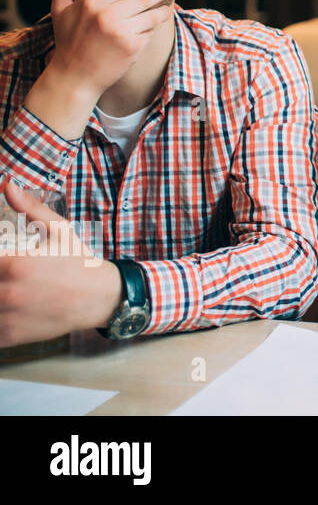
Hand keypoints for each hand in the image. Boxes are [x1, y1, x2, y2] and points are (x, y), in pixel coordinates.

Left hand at [0, 180, 121, 345]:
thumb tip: (7, 185)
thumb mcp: (59, 230)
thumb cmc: (80, 261)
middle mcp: (8, 291)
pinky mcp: (10, 336)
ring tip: (6, 288)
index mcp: (16, 263)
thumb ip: (29, 208)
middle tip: (5, 273)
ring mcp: (8, 317)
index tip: (1, 259)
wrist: (102, 298)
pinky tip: (7, 307)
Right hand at [45, 0, 175, 99]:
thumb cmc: (69, 41)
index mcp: (91, 2)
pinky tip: (155, 23)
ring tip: (168, 3)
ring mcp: (121, 32)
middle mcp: (106, 15)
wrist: (74, 77)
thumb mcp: (60, 9)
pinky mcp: (132, 47)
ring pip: (153, 14)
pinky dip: (154, 27)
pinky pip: (151, 31)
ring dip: (164, 8)